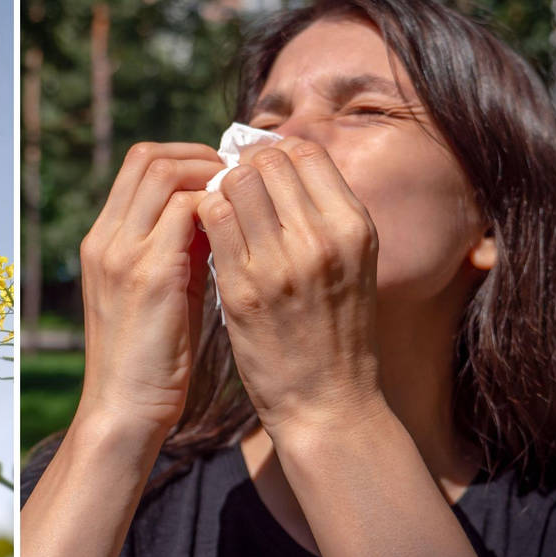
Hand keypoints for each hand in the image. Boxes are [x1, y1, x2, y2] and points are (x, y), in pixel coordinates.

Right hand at [76, 142, 223, 438]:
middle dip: (200, 157)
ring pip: (165, 174)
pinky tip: (241, 230)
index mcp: (102, 240)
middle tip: (238, 179)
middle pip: (148, 157)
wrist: (124, 409)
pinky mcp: (149, 274)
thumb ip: (177, 250)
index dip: (184, 158)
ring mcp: (123, 253)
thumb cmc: (149, 358)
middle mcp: (106, 238)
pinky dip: (217, 209)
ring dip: (211, 178)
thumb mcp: (157, 291)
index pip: (138, 164)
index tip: (221, 176)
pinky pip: (186, 212)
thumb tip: (217, 214)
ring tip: (241, 201)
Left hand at [196, 137, 382, 436]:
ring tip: (216, 216)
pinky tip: (202, 237)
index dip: (273, 154)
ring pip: (235, 184)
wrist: (328, 404)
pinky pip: (211, 220)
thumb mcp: (350, 265)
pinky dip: (201, 218)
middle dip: (242, 170)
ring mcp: (281, 262)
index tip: (256, 173)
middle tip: (229, 195)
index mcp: (353, 226)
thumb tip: (283, 164)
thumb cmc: (334, 333)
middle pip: (267, 162)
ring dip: (219, 192)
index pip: (305, 153)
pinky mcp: (242, 288)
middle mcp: (323, 237)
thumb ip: (324, 216)